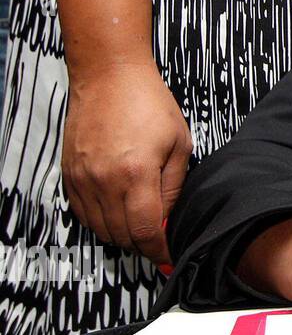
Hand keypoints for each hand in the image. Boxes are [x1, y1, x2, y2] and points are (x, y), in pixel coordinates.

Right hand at [62, 62, 191, 263]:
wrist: (108, 76)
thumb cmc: (149, 103)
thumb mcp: (179, 143)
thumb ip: (173, 186)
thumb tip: (167, 218)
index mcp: (136, 174)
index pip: (145, 231)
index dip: (159, 250)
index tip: (168, 257)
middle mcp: (104, 181)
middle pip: (121, 235)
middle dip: (142, 244)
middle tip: (158, 239)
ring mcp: (82, 179)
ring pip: (100, 228)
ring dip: (122, 235)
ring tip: (140, 225)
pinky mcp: (69, 175)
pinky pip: (82, 213)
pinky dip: (101, 221)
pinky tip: (118, 213)